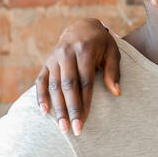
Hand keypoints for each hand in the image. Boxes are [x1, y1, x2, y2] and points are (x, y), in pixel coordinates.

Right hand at [34, 18, 119, 135]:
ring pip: (54, 86)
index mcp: (85, 51)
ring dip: (57, 107)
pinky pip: (41, 80)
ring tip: (61, 126)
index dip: (84, 103)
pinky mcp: (47, 63)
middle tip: (72, 130)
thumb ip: (114, 72)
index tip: (84, 121)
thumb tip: (117, 93)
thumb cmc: (102, 44)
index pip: (84, 82)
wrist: (82, 27)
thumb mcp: (113, 52)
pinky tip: (44, 112)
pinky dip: (41, 96)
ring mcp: (54, 58)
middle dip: (70, 109)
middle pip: (67, 86)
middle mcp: (66, 54)